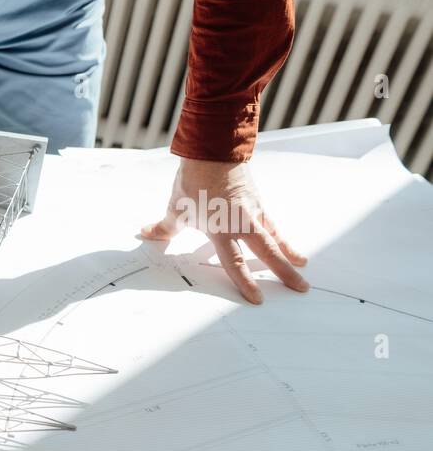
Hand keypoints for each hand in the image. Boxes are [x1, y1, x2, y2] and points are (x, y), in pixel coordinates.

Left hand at [141, 158, 307, 304]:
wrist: (212, 151)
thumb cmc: (193, 181)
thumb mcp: (174, 209)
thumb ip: (163, 227)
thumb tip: (146, 233)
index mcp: (219, 230)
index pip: (233, 263)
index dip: (245, 282)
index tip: (257, 298)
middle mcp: (240, 223)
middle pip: (267, 252)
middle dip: (284, 271)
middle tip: (302, 287)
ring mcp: (252, 211)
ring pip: (275, 236)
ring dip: (289, 252)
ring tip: (303, 264)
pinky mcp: (257, 201)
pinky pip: (271, 223)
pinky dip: (280, 235)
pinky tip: (288, 242)